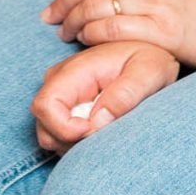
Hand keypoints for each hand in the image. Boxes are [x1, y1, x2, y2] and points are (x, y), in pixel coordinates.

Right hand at [30, 41, 178, 153]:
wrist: (150, 50)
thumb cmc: (151, 59)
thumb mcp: (150, 72)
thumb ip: (125, 95)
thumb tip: (96, 122)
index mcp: (75, 70)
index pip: (44, 106)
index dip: (64, 129)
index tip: (93, 131)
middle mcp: (59, 81)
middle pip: (44, 126)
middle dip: (71, 142)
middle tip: (106, 134)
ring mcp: (62, 94)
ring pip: (50, 135)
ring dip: (75, 144)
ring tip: (108, 130)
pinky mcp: (67, 105)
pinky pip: (61, 134)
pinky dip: (78, 142)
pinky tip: (103, 130)